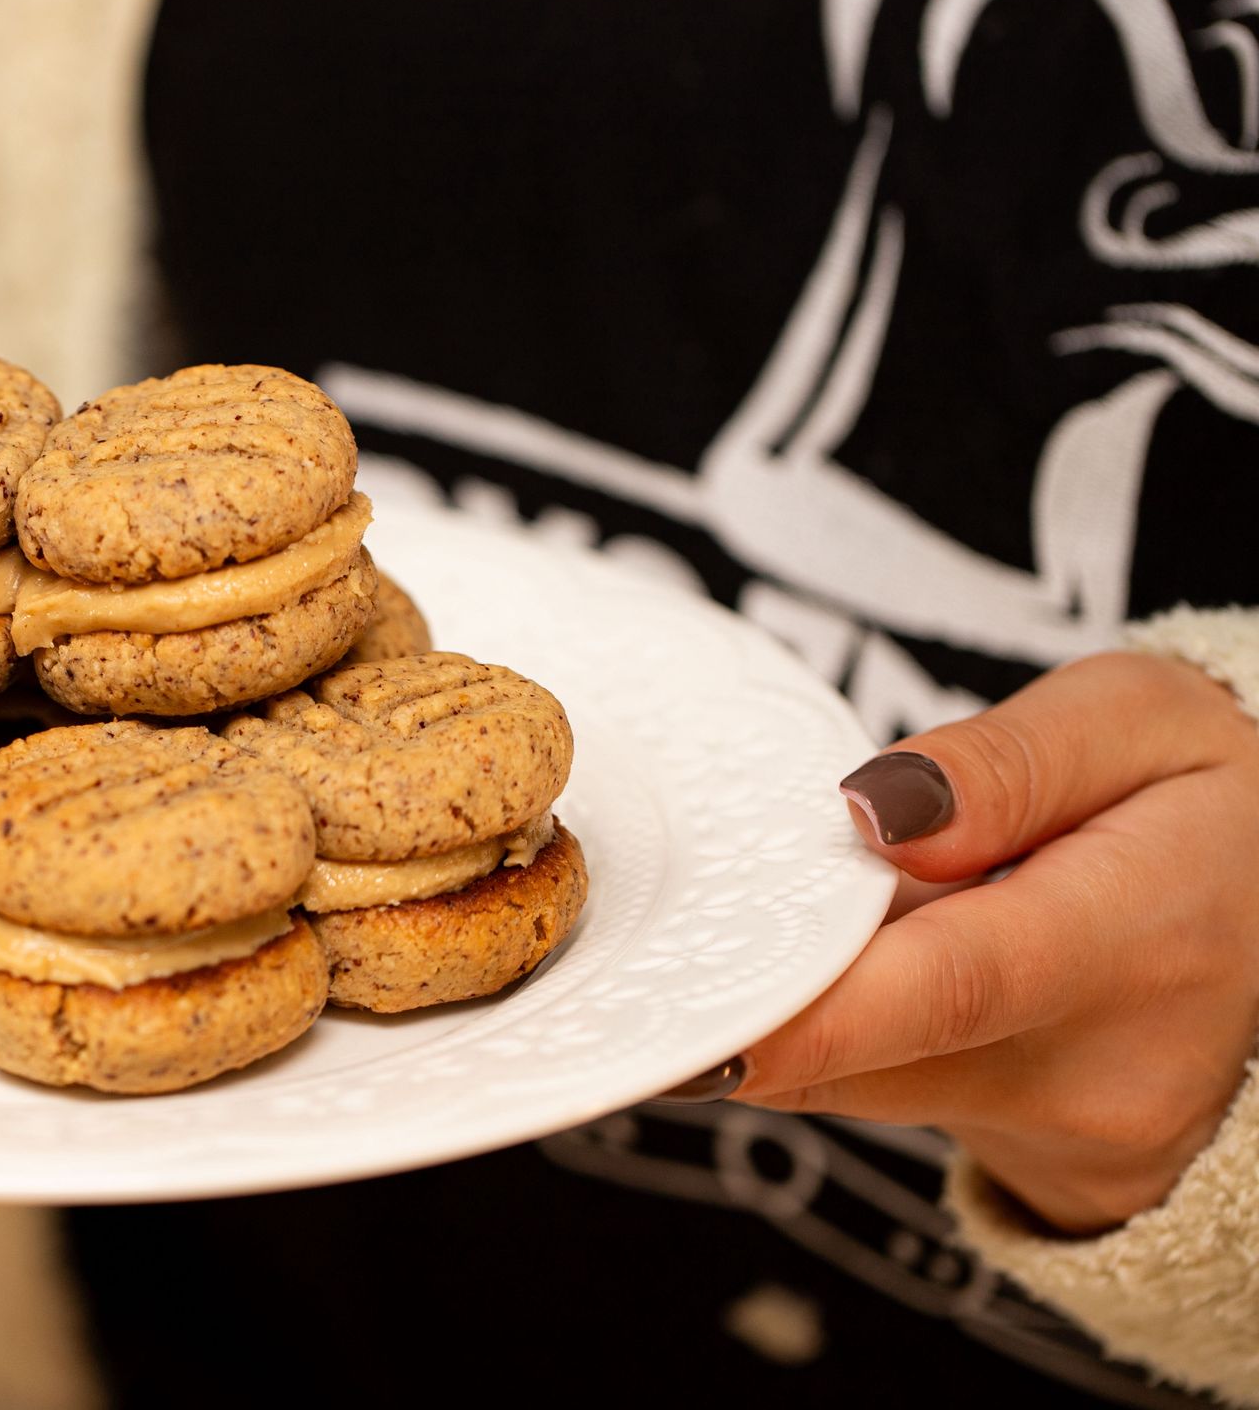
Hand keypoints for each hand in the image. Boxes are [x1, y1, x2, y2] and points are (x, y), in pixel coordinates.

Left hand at [733, 650, 1258, 1234]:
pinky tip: (864, 968)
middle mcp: (1101, 1066)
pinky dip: (846, 1032)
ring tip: (828, 913)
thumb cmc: (1204, 803)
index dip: (800, 1014)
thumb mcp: (1138, 719)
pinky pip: (889, 1095)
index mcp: (1135, 934)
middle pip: (864, 1048)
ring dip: (799, 1000)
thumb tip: (871, 811)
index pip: (943, 988)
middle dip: (749, 990)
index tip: (679, 1026)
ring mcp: (1072, 1134)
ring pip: (855, 1078)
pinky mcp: (1047, 1164)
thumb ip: (1003, 760)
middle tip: (678, 928)